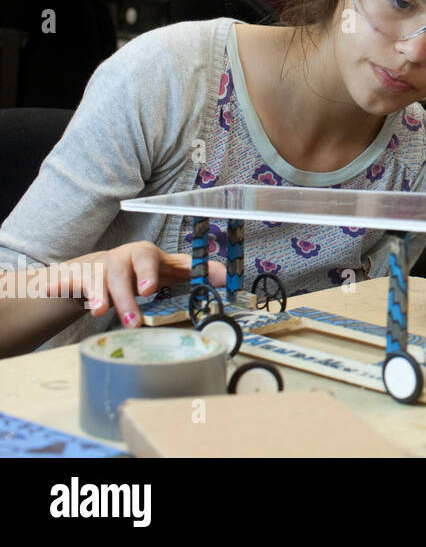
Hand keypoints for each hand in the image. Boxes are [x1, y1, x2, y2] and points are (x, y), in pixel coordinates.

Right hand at [42, 242, 226, 328]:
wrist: (106, 266)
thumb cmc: (143, 270)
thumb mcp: (169, 270)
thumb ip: (194, 273)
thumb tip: (225, 277)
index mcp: (145, 255)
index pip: (149, 259)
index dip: (149, 273)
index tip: (149, 289)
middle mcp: (120, 259)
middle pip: (121, 276)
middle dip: (125, 298)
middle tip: (132, 321)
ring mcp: (97, 268)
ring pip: (96, 281)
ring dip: (98, 297)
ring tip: (100, 314)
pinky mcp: (77, 277)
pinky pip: (66, 280)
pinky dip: (58, 284)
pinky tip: (49, 289)